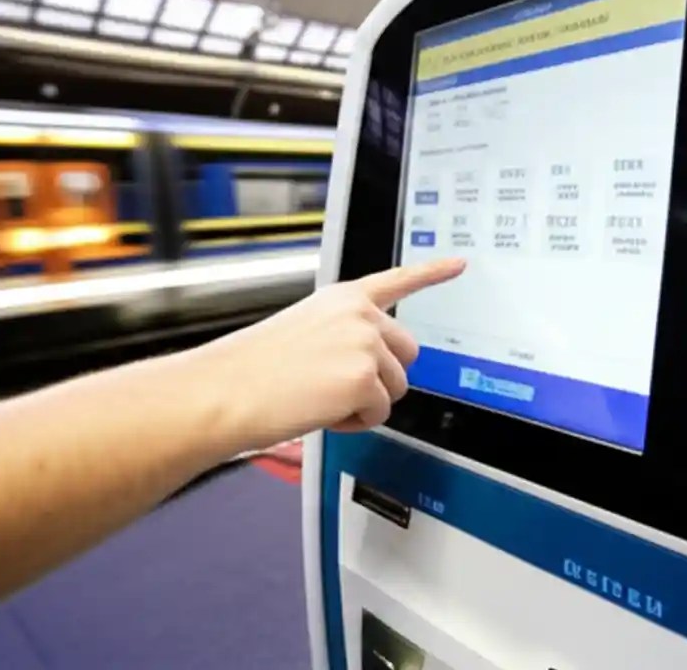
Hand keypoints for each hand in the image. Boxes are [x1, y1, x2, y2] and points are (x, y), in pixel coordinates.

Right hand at [197, 258, 465, 447]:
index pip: (398, 280)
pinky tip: (320, 410)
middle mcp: (361, 315)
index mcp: (344, 299)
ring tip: (319, 396)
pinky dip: (355, 423)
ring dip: (365, 402)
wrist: (226, 390)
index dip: (433, 272)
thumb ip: (346, 334)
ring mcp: (366, 344)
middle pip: (408, 354)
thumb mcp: (306, 332)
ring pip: (396, 388)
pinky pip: (380, 414)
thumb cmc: (253, 370)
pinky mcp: (365, 378)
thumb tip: (372, 361)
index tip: (460, 263)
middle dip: (381, 376)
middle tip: (336, 385)